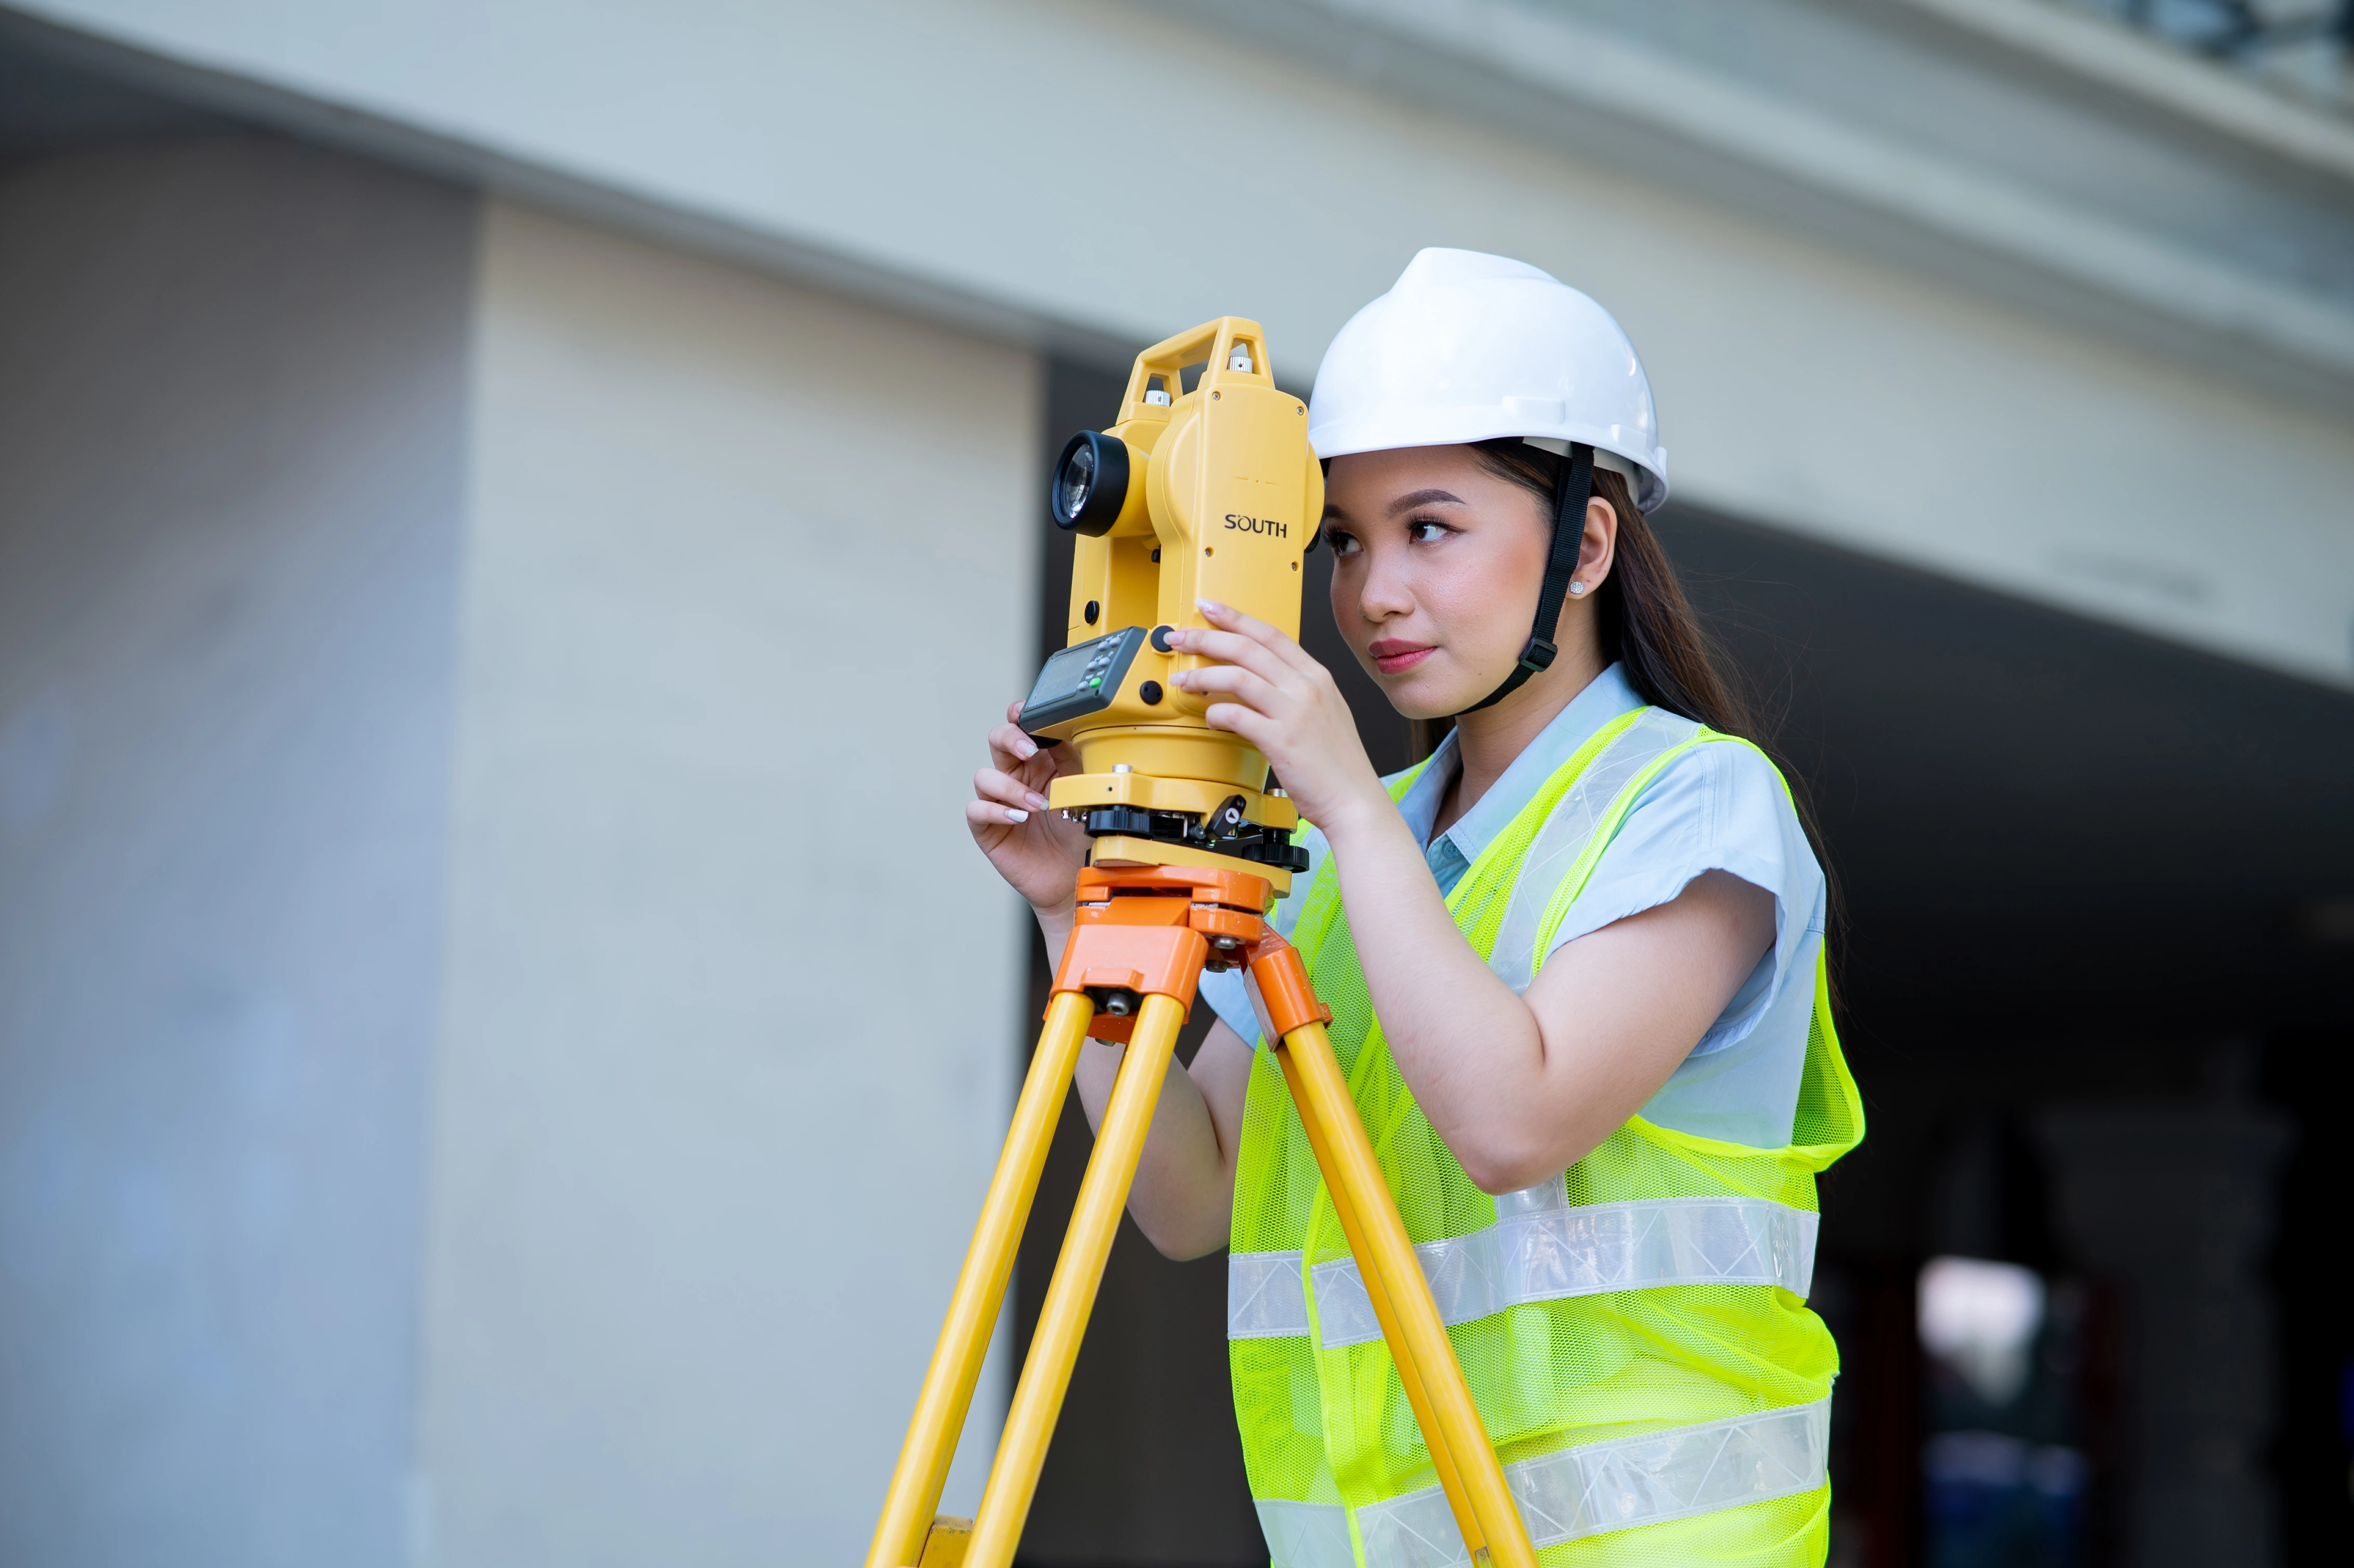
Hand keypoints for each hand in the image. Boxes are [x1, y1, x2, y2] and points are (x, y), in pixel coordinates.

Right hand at [968, 700, 1090, 914]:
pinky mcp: (989, 830)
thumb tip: (1067, 728)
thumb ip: (1075, 760)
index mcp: (1040, 762)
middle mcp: (1017, 778)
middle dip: (1010, 739)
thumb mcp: (1085, 790)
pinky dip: (995, 811)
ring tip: (1037, 805)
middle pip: (996, 741)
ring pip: (984, 776)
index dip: (1019, 716)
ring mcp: (1000, 803)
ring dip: (1010, 787)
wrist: (1077, 877)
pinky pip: (977, 810)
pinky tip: (1018, 819)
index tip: (1025, 712)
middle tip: (1030, 752)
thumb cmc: (1082, 835)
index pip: (1021, 728)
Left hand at [1167, 600, 1387, 834]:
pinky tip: (1209, 719)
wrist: (1355, 801)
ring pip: (1237, 676)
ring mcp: (1294, 712)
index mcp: (1317, 676)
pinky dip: (1215, 714)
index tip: (1208, 608)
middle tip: (1179, 639)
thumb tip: (1258, 678)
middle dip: (1205, 638)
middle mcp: (1307, 687)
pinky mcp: (1281, 740)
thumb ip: (1295, 690)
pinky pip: (1236, 715)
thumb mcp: (1325, 712)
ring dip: (1202, 676)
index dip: (1234, 617)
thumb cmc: (1337, 764)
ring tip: (1184, 682)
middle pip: (1247, 647)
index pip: (1269, 633)